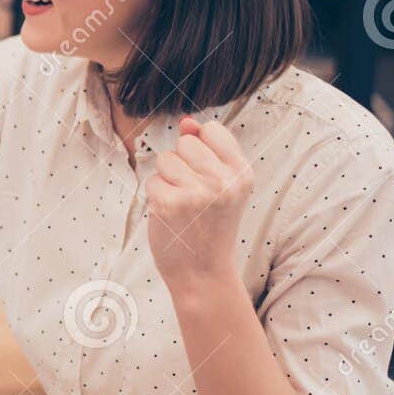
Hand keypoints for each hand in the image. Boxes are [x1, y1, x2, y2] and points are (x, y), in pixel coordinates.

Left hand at [145, 117, 252, 292]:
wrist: (203, 272)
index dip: (201, 148)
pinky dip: (156, 196)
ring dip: (167, 180)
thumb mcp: (222, 187)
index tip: (206, 174)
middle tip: (193, 194)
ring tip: (182, 204)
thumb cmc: (210, 226)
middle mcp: (223, 181)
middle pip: (185, 143)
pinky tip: (171, 215)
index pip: (212, 130)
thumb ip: (207, 151)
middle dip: (181, 164)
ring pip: (165, 160)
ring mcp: (196, 192)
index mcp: (242, 173)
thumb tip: (186, 122)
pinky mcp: (168, 203)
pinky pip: (152, 181)